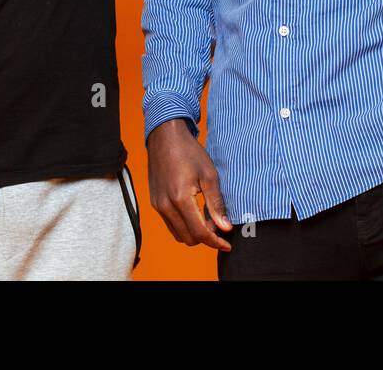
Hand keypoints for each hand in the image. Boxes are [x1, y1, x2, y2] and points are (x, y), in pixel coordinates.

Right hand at [147, 119, 232, 250]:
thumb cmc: (189, 153)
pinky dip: (184, 226)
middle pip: (188, 238)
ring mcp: (158, 206)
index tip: (227, 244)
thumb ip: (216, 204)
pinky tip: (196, 213)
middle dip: (206, 237)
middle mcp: (165, 206)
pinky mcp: (155, 203)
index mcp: (180, 199)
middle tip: (220, 226)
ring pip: (178, 234)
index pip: (199, 232)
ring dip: (194, 233)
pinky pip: (171, 224)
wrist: (165, 138)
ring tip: (209, 219)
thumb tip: (224, 227)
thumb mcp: (209, 175)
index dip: (215, 242)